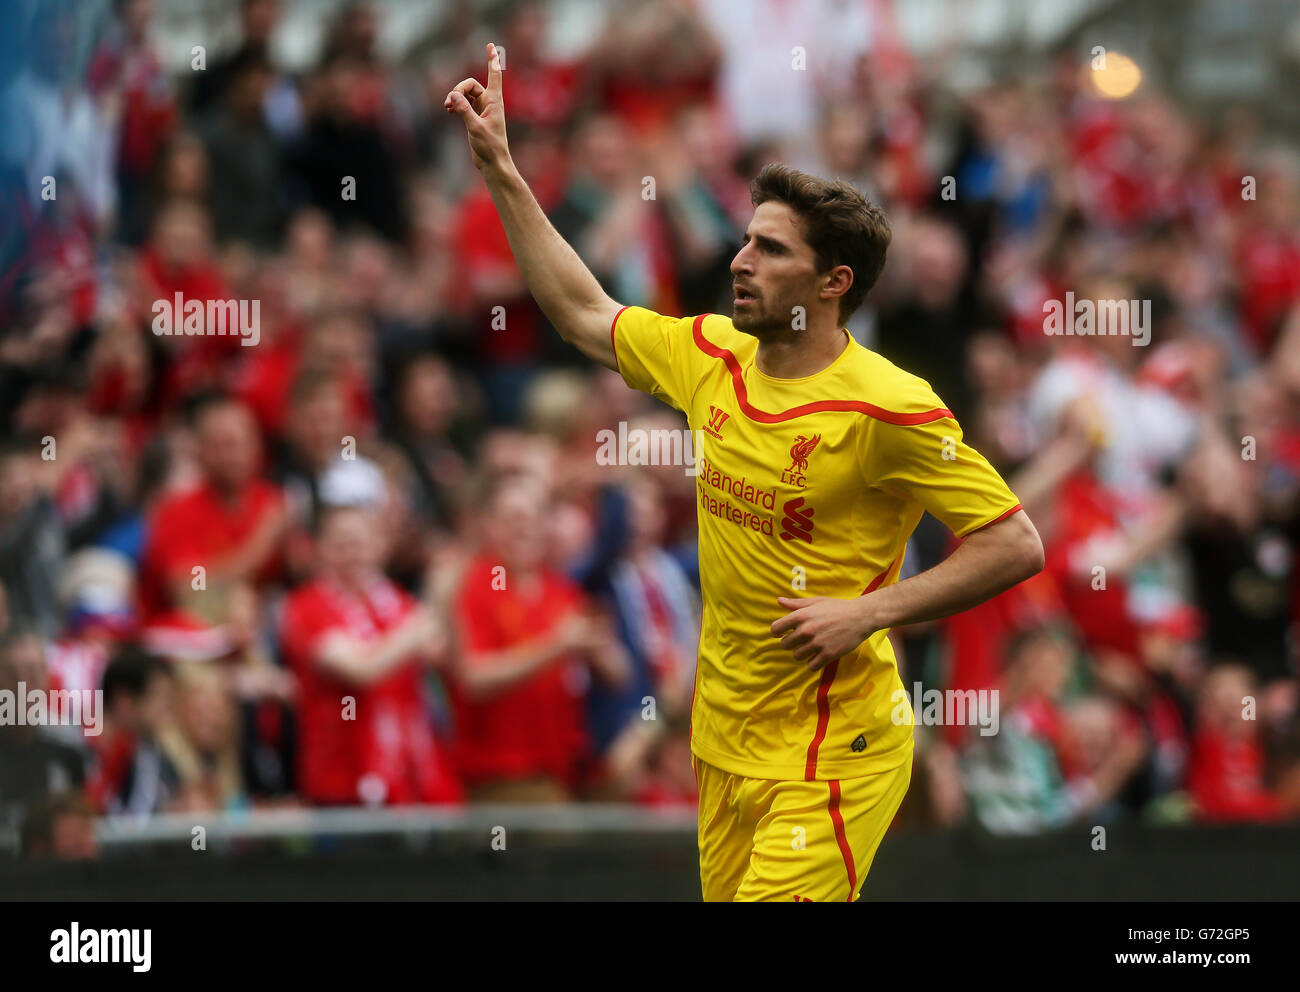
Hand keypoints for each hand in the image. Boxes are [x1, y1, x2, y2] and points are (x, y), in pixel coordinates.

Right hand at [444, 42, 508, 171]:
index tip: (490, 45)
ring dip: (455, 97)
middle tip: (449, 102)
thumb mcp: (475, 128)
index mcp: (495, 101)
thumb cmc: (490, 147)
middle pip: (471, 85)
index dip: (492, 59)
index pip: (494, 75)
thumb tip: (453, 95)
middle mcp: (489, 103)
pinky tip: (448, 110)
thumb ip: (464, 110)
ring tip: (446, 106)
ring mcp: (482, 110)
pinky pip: (463, 104)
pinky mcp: (475, 117)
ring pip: (465, 94)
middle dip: (458, 89)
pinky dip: (455, 104)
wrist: (493, 163)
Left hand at [770, 596, 875, 671]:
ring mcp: (817, 643)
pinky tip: (818, 655)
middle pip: (785, 644)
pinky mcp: (828, 654)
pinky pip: (811, 665)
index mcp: (801, 615)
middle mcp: (807, 630)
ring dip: (802, 653)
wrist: (860, 617)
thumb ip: (796, 604)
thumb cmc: (837, 608)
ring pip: (797, 656)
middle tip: (801, 640)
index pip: (776, 629)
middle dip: (791, 642)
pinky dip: (813, 662)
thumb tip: (779, 601)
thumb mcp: (815, 602)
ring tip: (811, 647)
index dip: (777, 632)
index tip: (782, 633)